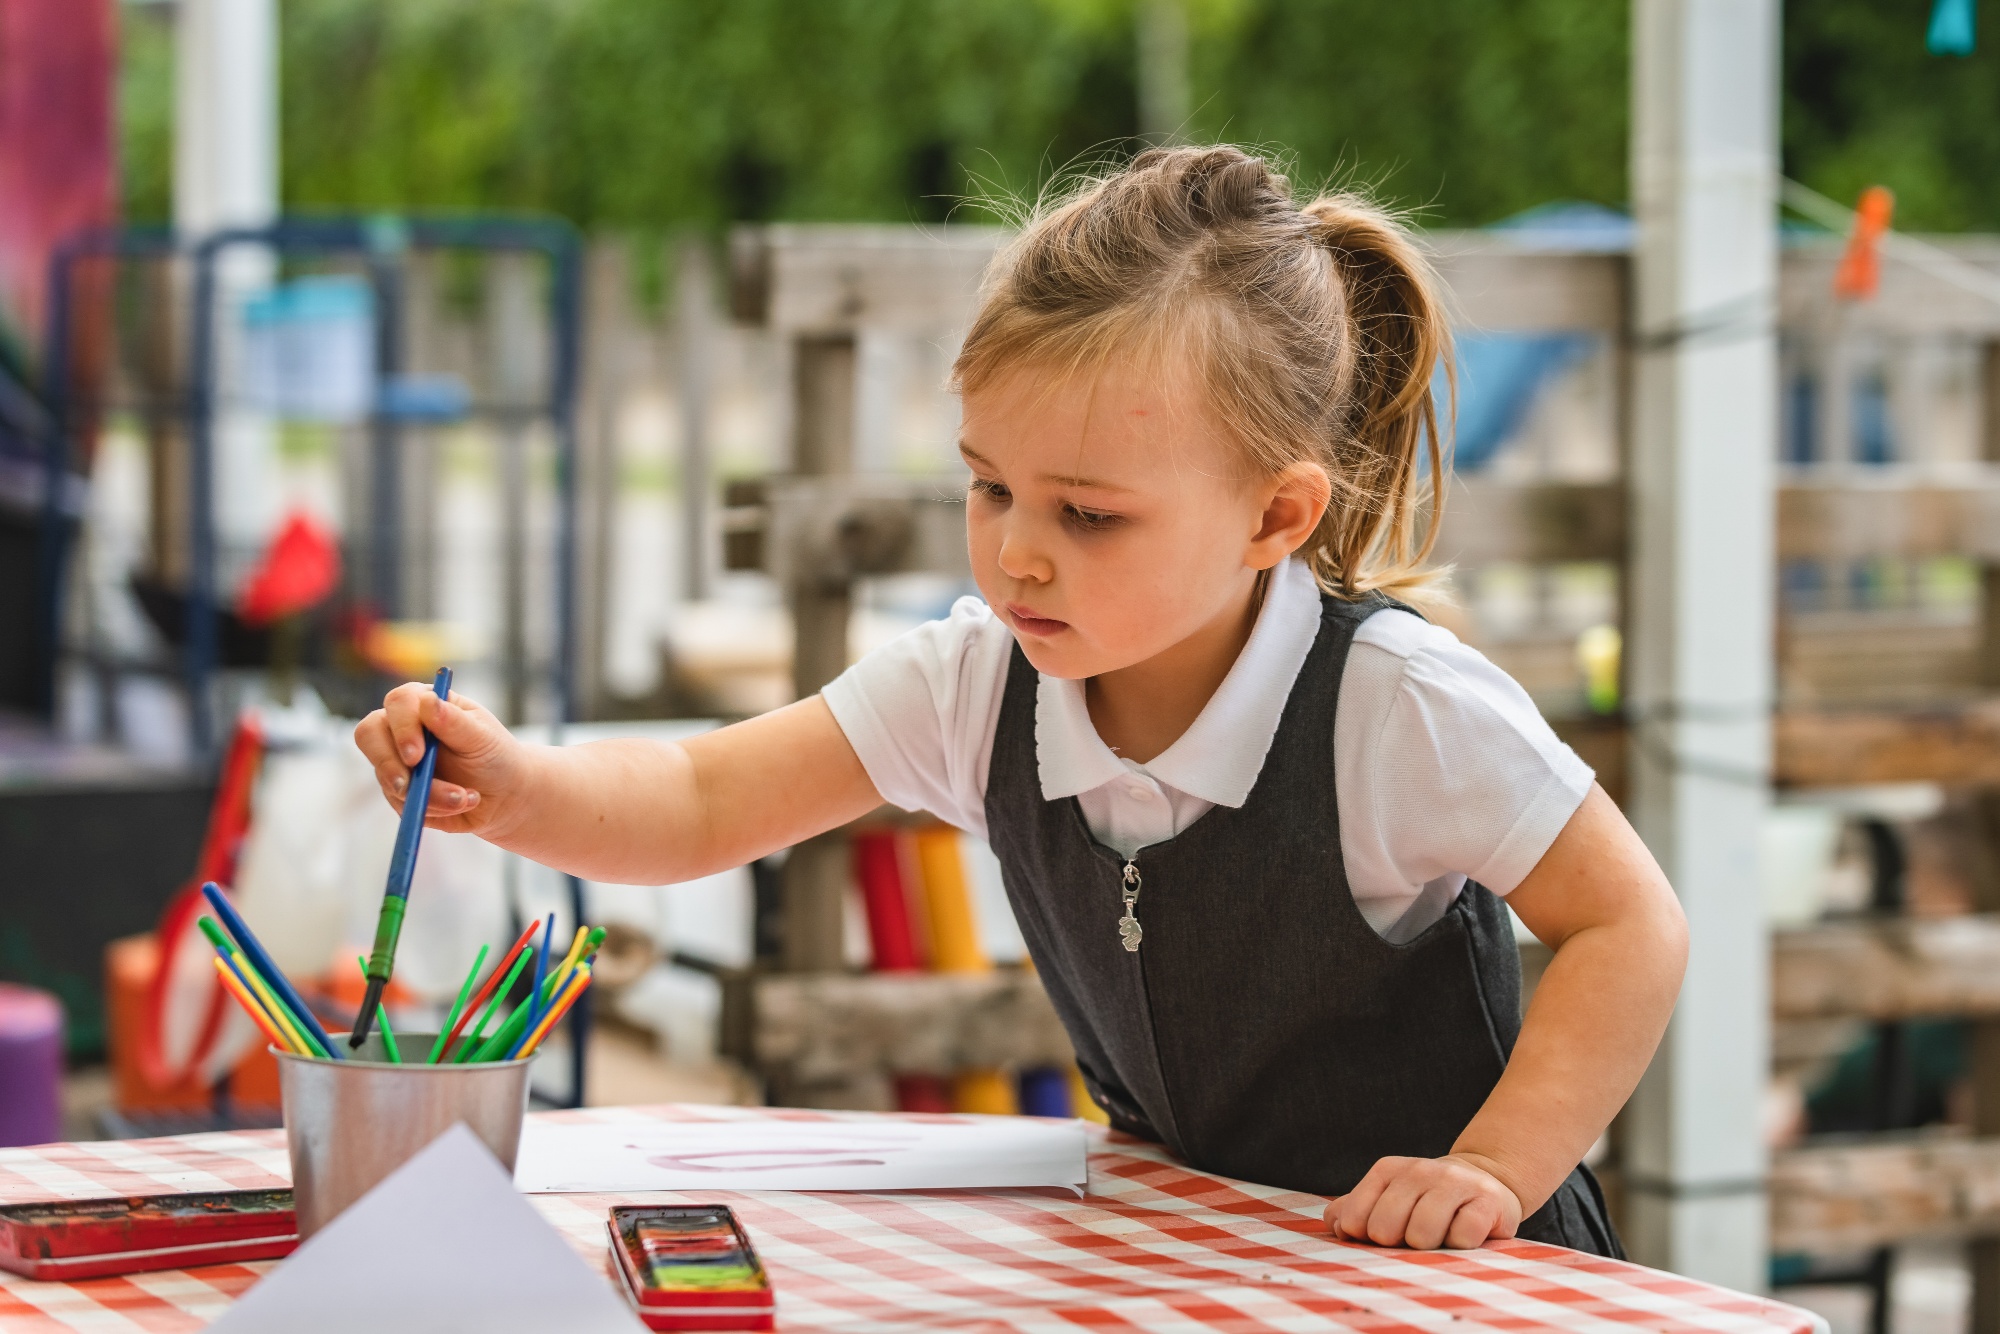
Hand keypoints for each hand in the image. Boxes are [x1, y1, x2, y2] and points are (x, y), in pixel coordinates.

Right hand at [353, 683, 526, 835]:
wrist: (504, 796)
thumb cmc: (495, 756)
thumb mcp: (482, 737)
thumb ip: (454, 721)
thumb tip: (428, 701)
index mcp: (424, 704)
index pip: (397, 704)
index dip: (402, 728)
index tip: (416, 755)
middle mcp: (403, 728)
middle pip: (369, 734)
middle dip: (389, 763)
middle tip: (408, 787)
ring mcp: (396, 760)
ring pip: (388, 777)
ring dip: (427, 794)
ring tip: (464, 798)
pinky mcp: (398, 791)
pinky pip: (399, 803)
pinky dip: (431, 809)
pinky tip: (460, 805)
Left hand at [1323, 1153, 1523, 1249]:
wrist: (1484, 1184)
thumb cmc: (1425, 1202)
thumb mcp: (1386, 1200)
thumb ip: (1353, 1211)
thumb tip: (1336, 1225)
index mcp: (1387, 1170)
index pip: (1356, 1219)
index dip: (1366, 1239)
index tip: (1383, 1237)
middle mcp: (1418, 1170)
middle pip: (1385, 1229)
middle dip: (1398, 1243)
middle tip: (1414, 1237)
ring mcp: (1454, 1182)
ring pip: (1422, 1234)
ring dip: (1430, 1247)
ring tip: (1440, 1236)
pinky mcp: (1487, 1200)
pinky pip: (1462, 1237)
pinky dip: (1460, 1245)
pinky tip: (1464, 1233)